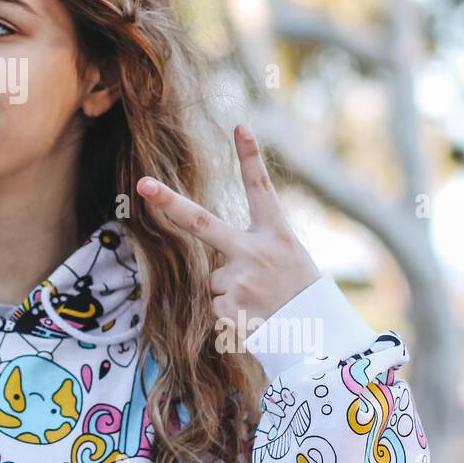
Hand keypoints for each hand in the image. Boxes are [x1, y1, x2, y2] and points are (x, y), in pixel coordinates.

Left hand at [135, 124, 320, 331]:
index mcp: (276, 234)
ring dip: (228, 292)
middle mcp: (255, 251)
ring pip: (212, 279)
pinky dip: (228, 314)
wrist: (319, 337)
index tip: (240, 125)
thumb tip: (210, 271)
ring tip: (259, 304)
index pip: (261, 189)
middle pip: (201, 221)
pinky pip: (213, 304)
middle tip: (144, 184)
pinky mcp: (228, 307)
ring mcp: (239, 279)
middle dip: (169, 201)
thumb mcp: (287, 259)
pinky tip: (253, 318)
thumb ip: (249, 251)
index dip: (250, 156)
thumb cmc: (301, 294)